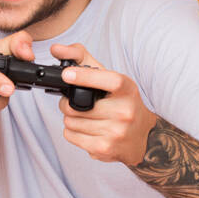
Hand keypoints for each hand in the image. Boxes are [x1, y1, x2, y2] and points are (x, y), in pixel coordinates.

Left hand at [52, 43, 156, 164]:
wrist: (143, 136)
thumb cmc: (122, 103)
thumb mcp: (111, 79)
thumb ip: (84, 59)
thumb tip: (56, 48)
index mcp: (127, 89)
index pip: (109, 80)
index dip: (86, 77)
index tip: (66, 74)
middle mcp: (124, 111)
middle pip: (75, 106)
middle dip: (66, 103)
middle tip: (74, 103)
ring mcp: (115, 131)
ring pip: (70, 122)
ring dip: (70, 119)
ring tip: (84, 117)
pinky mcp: (104, 148)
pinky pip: (71, 136)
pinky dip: (72, 132)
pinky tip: (85, 130)